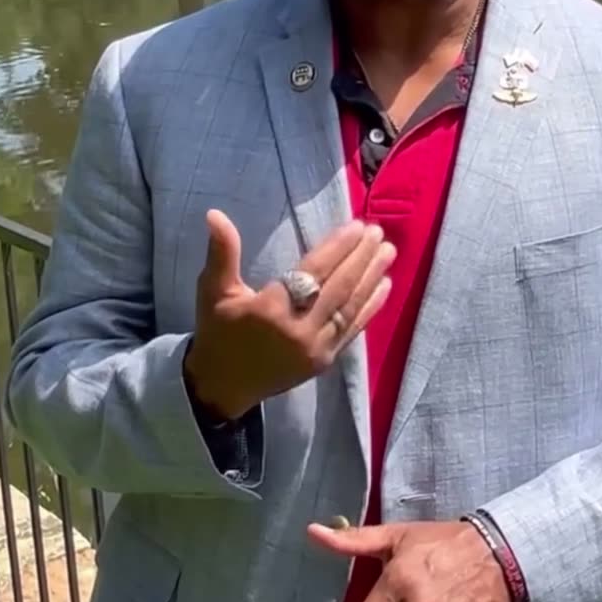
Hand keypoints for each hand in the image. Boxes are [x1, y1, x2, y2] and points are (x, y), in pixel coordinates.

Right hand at [184, 212, 394, 419]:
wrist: (221, 388)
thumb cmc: (217, 332)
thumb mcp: (213, 291)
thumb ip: (221, 252)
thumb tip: (215, 214)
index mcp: (270, 309)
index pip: (313, 271)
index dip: (337, 248)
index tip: (357, 226)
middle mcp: (298, 329)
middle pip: (338, 287)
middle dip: (361, 258)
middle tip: (378, 232)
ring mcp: (315, 348)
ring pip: (350, 307)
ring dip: (371, 278)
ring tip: (388, 251)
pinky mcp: (324, 361)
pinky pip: (352, 330)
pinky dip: (370, 307)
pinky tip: (384, 286)